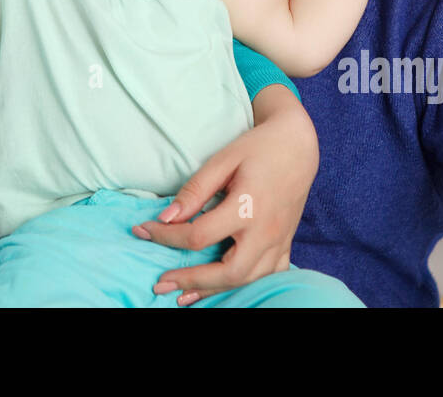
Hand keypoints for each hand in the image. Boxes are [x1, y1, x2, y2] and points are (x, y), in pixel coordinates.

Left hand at [131, 94, 317, 305]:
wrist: (298, 146)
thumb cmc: (259, 148)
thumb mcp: (223, 160)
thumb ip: (195, 190)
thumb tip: (167, 216)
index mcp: (248, 207)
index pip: (199, 235)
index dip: (167, 237)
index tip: (144, 230)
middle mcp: (266, 232)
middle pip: (227, 273)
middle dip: (191, 281)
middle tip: (160, 284)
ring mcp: (279, 242)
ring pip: (247, 280)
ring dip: (214, 290)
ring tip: (183, 295)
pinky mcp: (286, 244)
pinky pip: (267, 276)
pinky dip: (243, 286)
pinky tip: (223, 288)